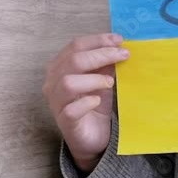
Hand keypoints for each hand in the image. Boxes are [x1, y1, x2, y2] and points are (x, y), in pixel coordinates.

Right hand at [43, 32, 129, 172]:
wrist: (93, 137)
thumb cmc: (95, 104)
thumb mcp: (103, 79)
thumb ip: (106, 64)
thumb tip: (118, 47)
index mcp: (61, 66)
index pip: (75, 46)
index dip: (98, 40)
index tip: (119, 40)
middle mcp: (54, 82)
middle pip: (73, 60)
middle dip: (101, 55)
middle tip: (123, 55)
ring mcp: (57, 103)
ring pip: (68, 83)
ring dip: (93, 79)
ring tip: (109, 82)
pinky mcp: (65, 122)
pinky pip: (71, 109)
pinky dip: (86, 102)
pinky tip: (98, 101)